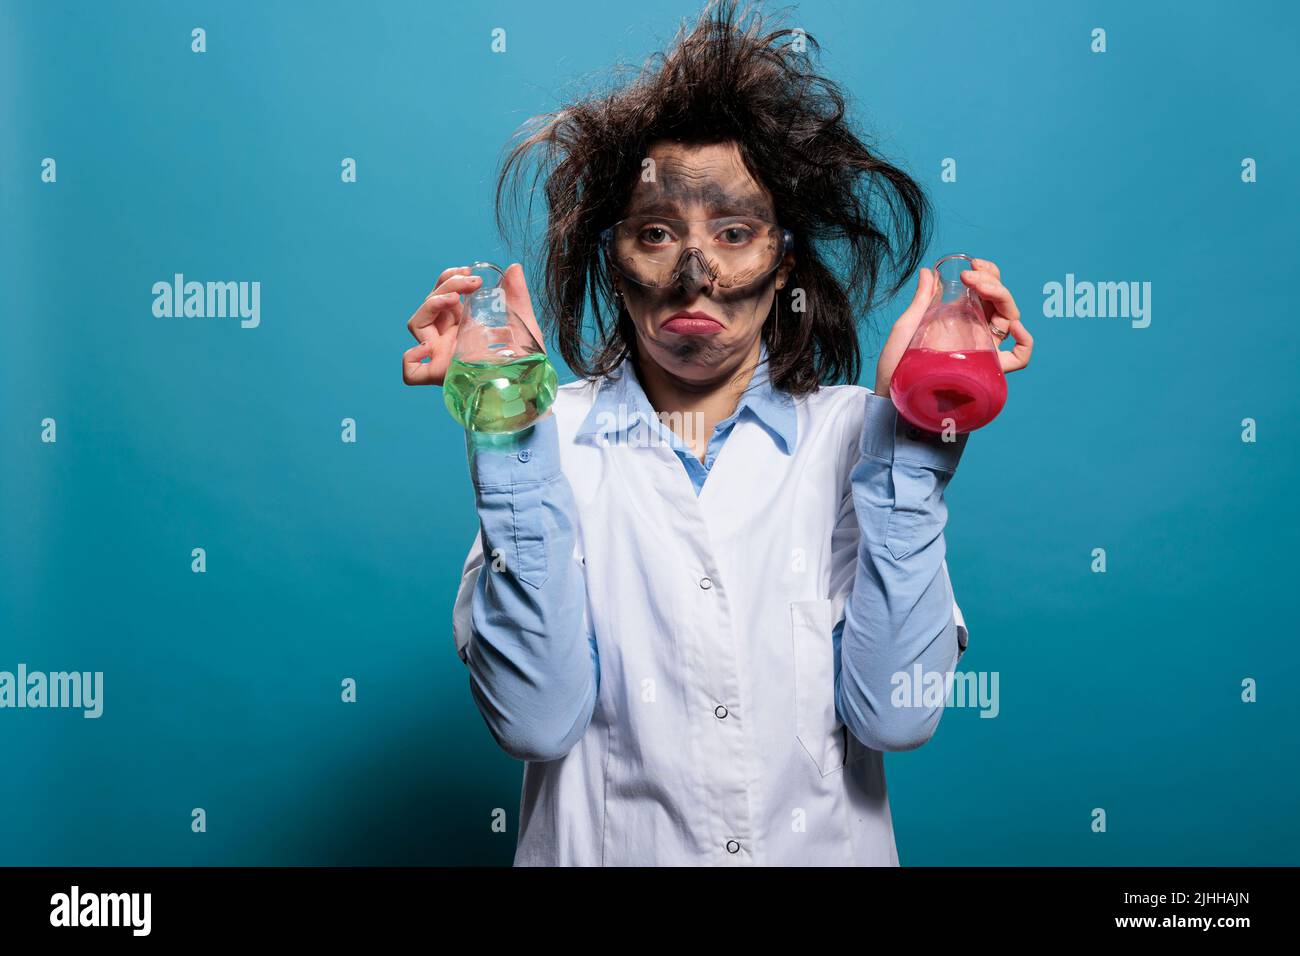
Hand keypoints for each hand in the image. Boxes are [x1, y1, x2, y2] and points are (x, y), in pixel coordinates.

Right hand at [402, 263, 543, 386]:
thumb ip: (517, 295)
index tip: (471, 273)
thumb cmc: (525, 358)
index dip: (449, 278)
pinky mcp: (442, 376)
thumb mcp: (523, 322)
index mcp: (462, 324)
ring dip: (431, 303)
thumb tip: (514, 268)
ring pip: (417, 324)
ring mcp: (442, 355)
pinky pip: (411, 372)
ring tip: (454, 300)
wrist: (531, 385)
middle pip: (429, 304)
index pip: (443, 294)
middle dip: (447, 284)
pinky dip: (410, 358)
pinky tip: (429, 347)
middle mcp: (449, 337)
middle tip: (472, 282)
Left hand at [873, 257, 1033, 396]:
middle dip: (992, 280)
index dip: (987, 274)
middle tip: (970, 274)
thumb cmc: (896, 365)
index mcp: (959, 319)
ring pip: (1009, 319)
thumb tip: (930, 271)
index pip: (986, 291)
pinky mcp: (986, 369)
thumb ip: (921, 300)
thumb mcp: (906, 327)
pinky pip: (1018, 358)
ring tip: (982, 286)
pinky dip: (1025, 342)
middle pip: (1001, 302)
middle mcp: (975, 332)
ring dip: (1002, 295)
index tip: (970, 265)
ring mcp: (983, 349)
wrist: (891, 395)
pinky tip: (1015, 327)